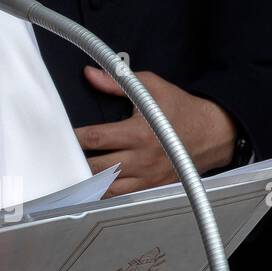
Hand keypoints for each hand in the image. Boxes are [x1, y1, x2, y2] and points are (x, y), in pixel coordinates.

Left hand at [75, 66, 238, 195]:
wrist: (213, 133)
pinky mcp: (154, 187)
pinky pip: (124, 196)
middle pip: (98, 168)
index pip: (97, 139)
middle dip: (76, 162)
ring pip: (108, 187)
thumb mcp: (151, 87)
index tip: (59, 136)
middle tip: (58, 157)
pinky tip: (91, 187)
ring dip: (88, 181)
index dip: (74, 138)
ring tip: (70, 174)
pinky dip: (105, 192)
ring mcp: (149, 177)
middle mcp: (143, 159)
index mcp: (139, 133)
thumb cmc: (180, 108)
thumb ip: (118, 81)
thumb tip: (90, 74)